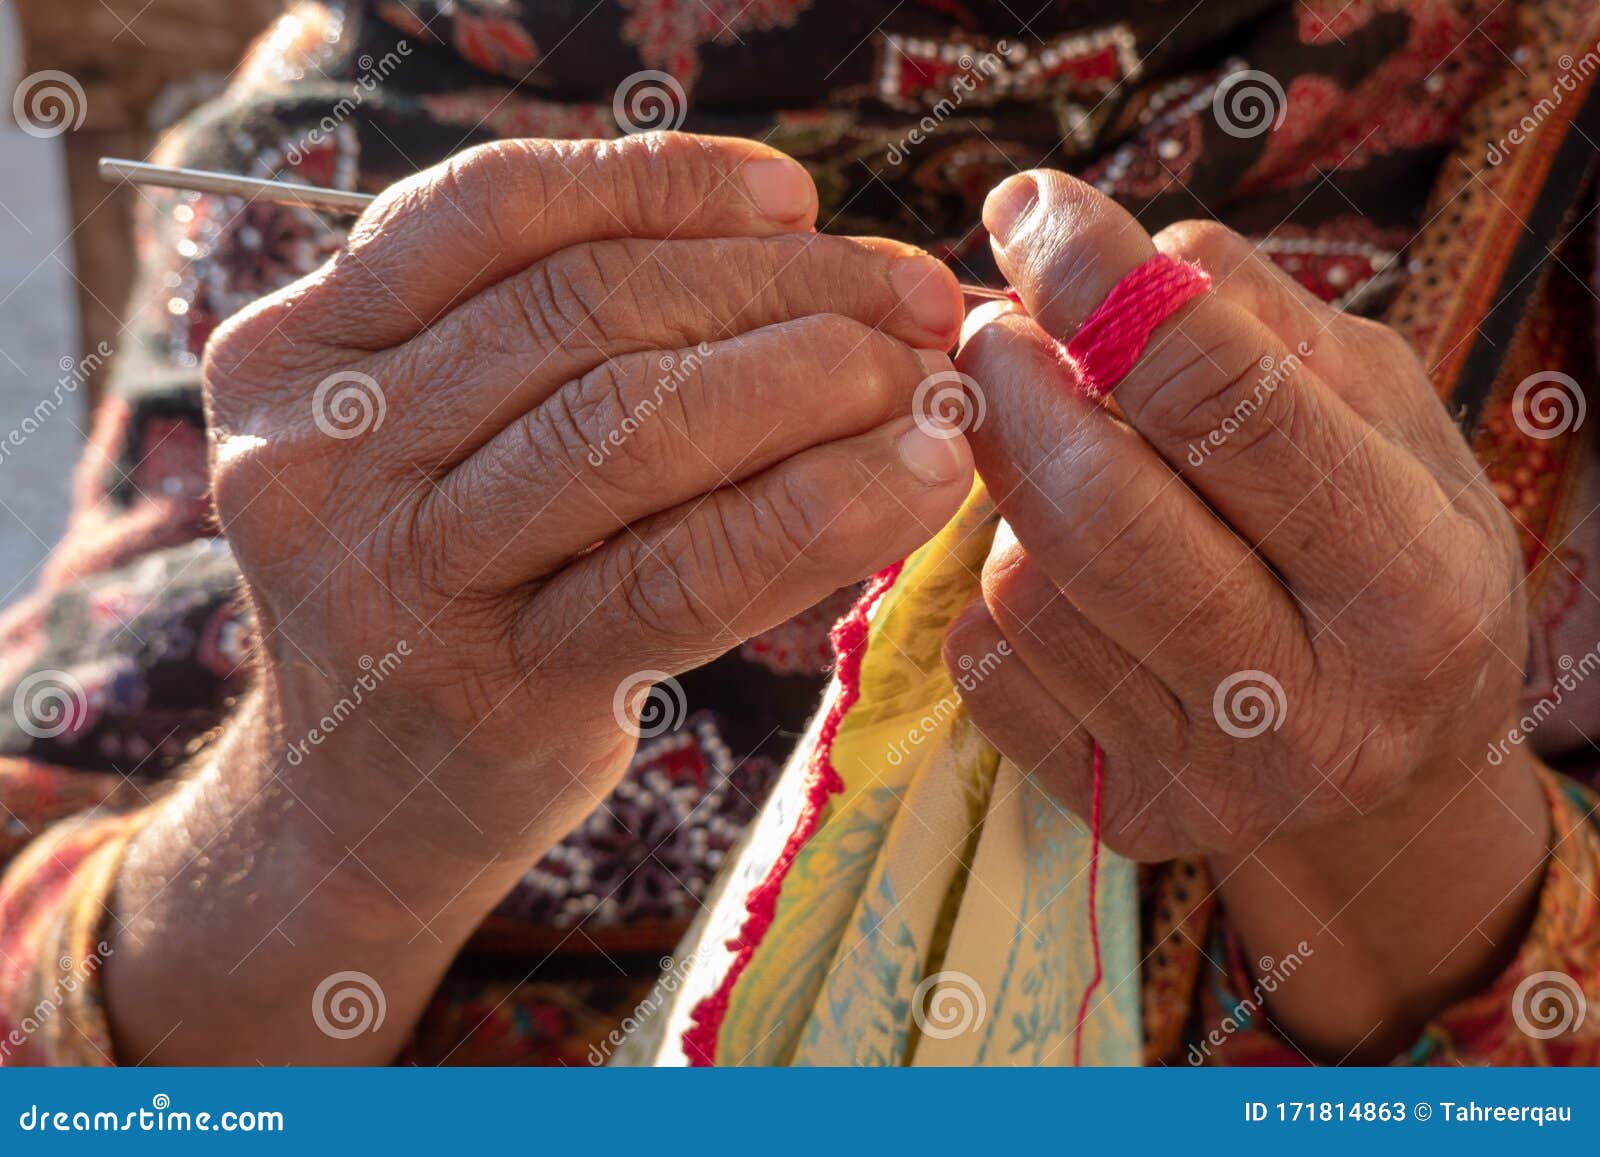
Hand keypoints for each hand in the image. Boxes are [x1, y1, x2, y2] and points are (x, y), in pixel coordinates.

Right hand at [106, 132, 973, 1062]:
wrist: (357, 807)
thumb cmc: (440, 593)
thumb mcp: (440, 442)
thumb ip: (554, 342)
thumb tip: (802, 245)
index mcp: (295, 354)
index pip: (493, 211)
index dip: (665, 187)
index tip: (799, 200)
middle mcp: (318, 454)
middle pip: (581, 310)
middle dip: (779, 287)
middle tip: (916, 300)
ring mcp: (396, 579)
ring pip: (631, 426)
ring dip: (812, 381)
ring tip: (928, 382)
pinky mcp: (496, 691)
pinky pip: (682, 571)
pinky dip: (817, 509)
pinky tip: (913, 479)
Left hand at [946, 170, 1547, 1056]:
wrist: (1392, 776)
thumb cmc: (1385, 558)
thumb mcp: (1384, 424)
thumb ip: (1265, 328)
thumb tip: (1123, 258)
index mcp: (1409, 581)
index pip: (1230, 402)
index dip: (1104, 284)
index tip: (1030, 210)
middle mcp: (1314, 701)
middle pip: (1101, 512)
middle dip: (1015, 388)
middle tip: (987, 330)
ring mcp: (1209, 778)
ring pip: (1025, 590)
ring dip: (1005, 495)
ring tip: (1049, 462)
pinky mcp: (1120, 814)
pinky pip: (986, 670)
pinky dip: (991, 593)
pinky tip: (1047, 568)